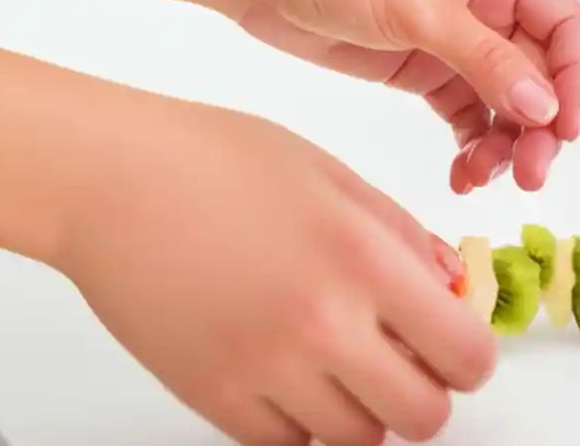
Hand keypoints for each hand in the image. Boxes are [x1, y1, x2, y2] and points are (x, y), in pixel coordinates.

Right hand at [53, 98, 495, 445]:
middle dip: (425, 390)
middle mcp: (323, 325)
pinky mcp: (213, 398)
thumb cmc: (216, 161)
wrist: (109, 180)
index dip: (470, 355)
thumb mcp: (334, 178)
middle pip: (423, 417)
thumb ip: (404, 237)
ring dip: (364, 409)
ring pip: (358, 439)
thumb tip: (452, 286)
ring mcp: (266, 370)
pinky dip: (302, 421)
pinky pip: (288, 444)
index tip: (455, 343)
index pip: (466, 355)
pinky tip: (289, 371)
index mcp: (366, 260)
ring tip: (339, 358)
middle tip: (403, 357)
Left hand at [236, 0, 579, 194]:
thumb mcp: (420, 9)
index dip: (576, 81)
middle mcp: (491, 3)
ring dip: (505, 143)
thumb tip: (544, 106)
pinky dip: (471, 146)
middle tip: (527, 174)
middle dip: (539, 126)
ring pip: (507, 103)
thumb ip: (486, 60)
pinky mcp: (425, 70)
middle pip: (542, 74)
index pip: (567, 28)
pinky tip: (462, 173)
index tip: (564, 131)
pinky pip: (468, 115)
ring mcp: (459, 40)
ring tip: (482, 176)